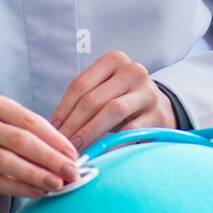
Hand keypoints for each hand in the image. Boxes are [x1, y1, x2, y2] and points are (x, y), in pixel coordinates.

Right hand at [0, 93, 82, 205]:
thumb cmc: (3, 143)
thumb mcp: (18, 132)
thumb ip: (41, 140)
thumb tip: (72, 159)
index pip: (30, 121)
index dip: (55, 139)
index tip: (74, 155)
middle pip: (19, 140)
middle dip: (49, 158)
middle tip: (71, 172)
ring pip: (6, 161)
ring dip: (36, 174)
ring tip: (57, 184)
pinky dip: (20, 187)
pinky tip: (38, 192)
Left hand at [48, 50, 176, 152]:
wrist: (161, 108)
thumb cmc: (123, 99)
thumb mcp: (105, 90)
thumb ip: (83, 100)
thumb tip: (54, 127)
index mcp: (114, 60)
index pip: (80, 85)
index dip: (63, 109)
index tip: (51, 130)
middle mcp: (132, 71)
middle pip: (93, 99)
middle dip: (73, 124)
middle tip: (61, 144)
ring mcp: (147, 91)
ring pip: (112, 111)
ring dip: (90, 133)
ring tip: (76, 149)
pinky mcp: (158, 114)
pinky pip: (131, 130)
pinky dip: (113, 142)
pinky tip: (100, 153)